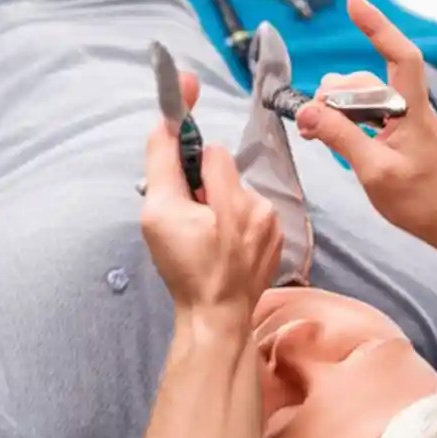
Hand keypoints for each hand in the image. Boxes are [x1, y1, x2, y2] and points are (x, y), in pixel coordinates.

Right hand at [141, 79, 282, 332]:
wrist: (216, 316)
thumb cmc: (185, 268)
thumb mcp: (159, 213)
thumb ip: (162, 162)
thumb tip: (166, 120)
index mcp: (233, 197)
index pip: (213, 152)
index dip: (191, 165)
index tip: (181, 177)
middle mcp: (260, 205)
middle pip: (226, 175)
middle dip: (205, 189)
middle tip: (188, 220)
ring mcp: (273, 225)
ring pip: (239, 197)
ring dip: (221, 209)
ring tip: (206, 240)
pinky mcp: (277, 241)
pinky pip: (253, 217)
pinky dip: (237, 226)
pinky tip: (223, 250)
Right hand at [296, 0, 436, 247]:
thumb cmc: (426, 202)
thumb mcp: (376, 173)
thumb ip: (342, 139)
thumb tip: (308, 112)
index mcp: (411, 111)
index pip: (400, 55)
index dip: (378, 26)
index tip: (354, 2)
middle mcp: (410, 109)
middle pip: (366, 81)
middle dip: (333, 94)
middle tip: (309, 125)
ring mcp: (407, 122)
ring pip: (364, 98)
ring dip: (337, 109)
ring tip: (315, 133)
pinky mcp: (403, 136)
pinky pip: (370, 116)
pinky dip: (348, 121)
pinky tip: (333, 138)